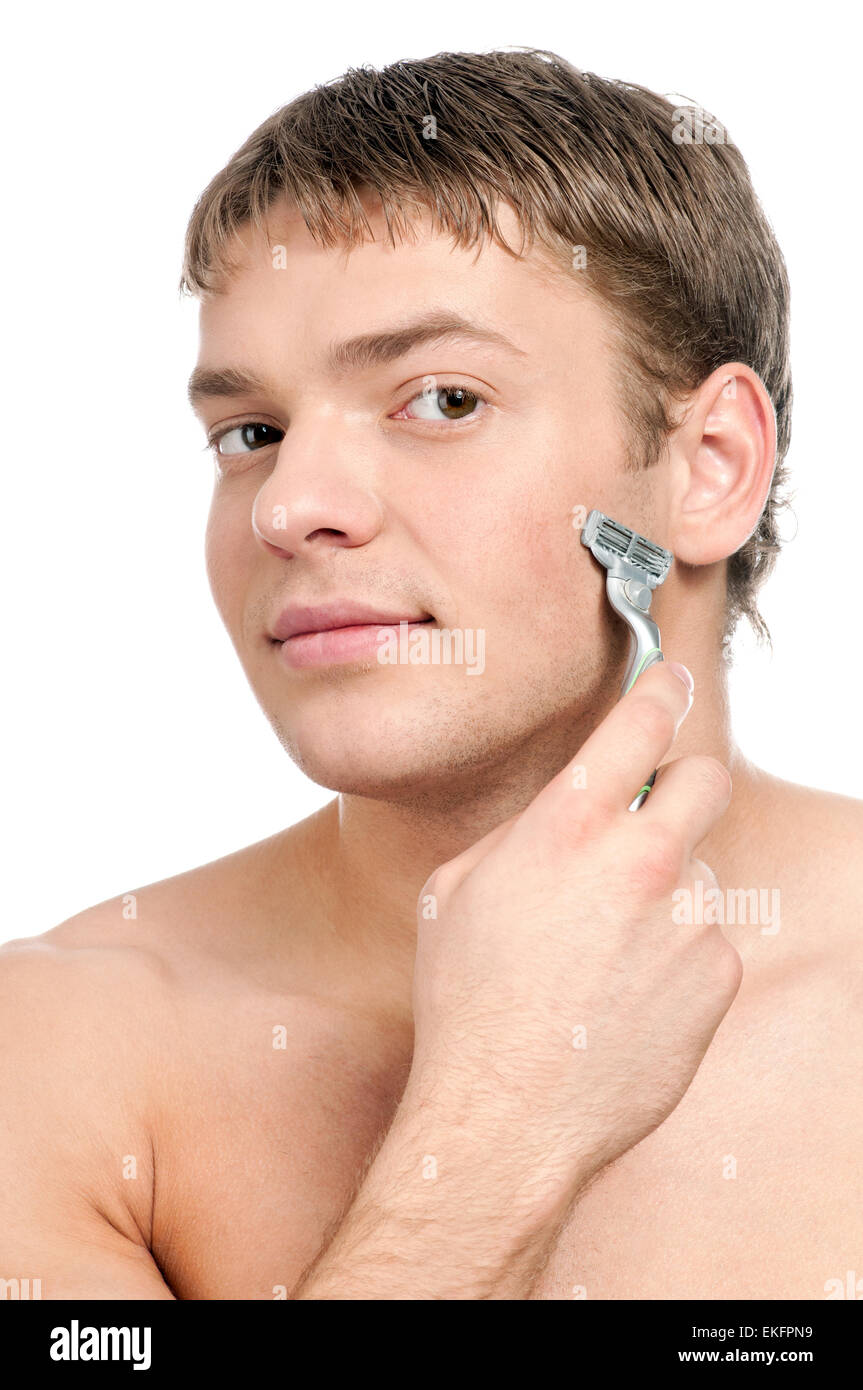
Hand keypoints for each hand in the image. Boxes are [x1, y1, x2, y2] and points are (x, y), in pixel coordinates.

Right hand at [408, 662, 740, 1211]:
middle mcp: (640, 859)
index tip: (671, 683)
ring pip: (697, 870)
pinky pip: (706, 939)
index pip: (641, 722)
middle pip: (706, 777)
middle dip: (685, 782)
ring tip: (606, 953)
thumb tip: (565, 811)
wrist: (508, 1113)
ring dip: (665, 892)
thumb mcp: (460, 888)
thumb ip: (525, 832)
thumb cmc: (468, 1000)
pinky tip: (625, 994)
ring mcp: (689, 918)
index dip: (661, 690)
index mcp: (567, 824)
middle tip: (657, 811)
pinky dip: (676, 956)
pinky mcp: (717, 974)